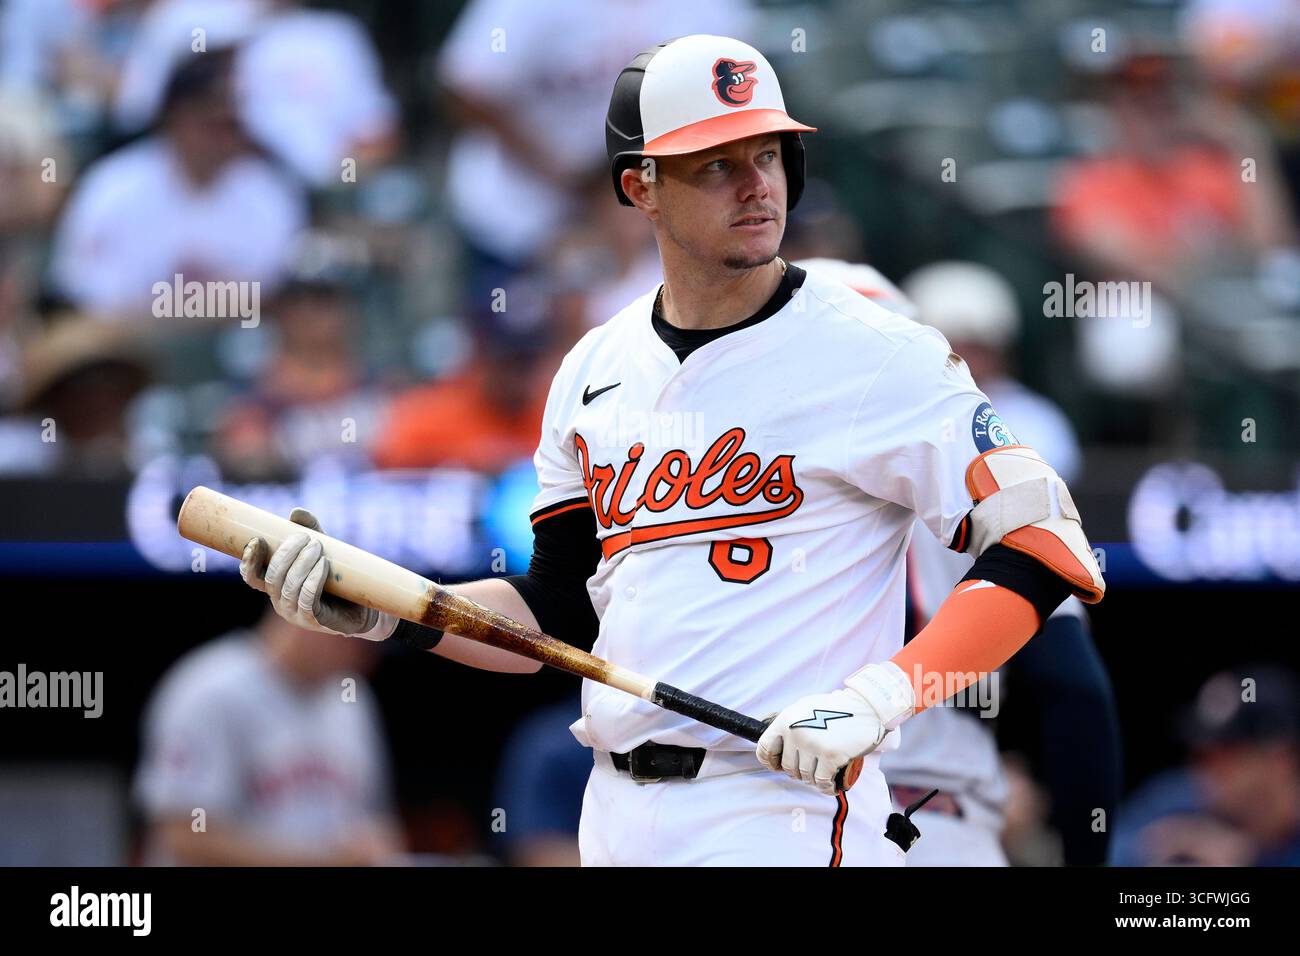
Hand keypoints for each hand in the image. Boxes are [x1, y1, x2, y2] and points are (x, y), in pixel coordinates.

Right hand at [238, 507, 394, 638]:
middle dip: (286, 554)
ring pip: (289, 587)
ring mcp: (294, 613)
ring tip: (317, 546)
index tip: (258, 540)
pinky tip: (323, 565)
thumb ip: (310, 530)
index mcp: (275, 586)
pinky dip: (313, 579)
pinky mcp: (313, 620)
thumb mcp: (322, 549)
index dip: (250, 560)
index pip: (252, 577)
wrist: (363, 606)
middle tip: (305, 537)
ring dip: (302, 564)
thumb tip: (296, 512)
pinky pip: (308, 599)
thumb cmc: (338, 577)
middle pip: (272, 578)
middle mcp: (280, 601)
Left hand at [756, 689, 886, 794]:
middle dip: (798, 772)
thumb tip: (776, 747)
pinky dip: (827, 787)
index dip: (770, 762)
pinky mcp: (830, 756)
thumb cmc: (836, 709)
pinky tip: (831, 786)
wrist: (867, 708)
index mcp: (785, 719)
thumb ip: (790, 725)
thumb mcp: (805, 708)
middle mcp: (795, 732)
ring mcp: (812, 744)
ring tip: (823, 773)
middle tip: (811, 768)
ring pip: (805, 776)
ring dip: (814, 779)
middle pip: (788, 767)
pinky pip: (822, 782)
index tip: (777, 767)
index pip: (764, 748)